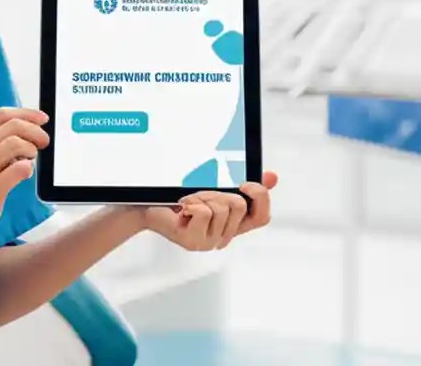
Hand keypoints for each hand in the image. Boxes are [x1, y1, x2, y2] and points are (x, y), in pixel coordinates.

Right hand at [0, 108, 50, 254]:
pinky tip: (24, 174)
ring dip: (30, 150)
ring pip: (15, 144)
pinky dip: (27, 169)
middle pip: (12, 126)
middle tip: (43, 142)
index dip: (27, 114)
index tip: (42, 119)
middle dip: (35, 131)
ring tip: (29, 160)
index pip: (2, 115)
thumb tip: (25, 134)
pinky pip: (18, 170)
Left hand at [142, 171, 277, 250]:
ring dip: (203, 197)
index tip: (246, 184)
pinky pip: (204, 212)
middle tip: (201, 196)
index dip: (260, 198)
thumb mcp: (216, 190)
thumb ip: (244, 188)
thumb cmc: (181, 200)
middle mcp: (223, 237)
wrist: (148, 207)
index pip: (262, 217)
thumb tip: (272, 178)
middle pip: (240, 206)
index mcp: (233, 226)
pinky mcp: (193, 241)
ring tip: (189, 203)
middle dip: (220, 192)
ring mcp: (209, 242)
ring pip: (222, 208)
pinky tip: (182, 209)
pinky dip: (192, 203)